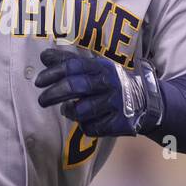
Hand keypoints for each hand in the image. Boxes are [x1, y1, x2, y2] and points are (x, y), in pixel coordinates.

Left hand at [33, 46, 163, 137]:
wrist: (147, 101)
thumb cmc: (110, 82)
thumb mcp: (95, 67)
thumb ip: (69, 61)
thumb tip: (43, 57)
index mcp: (101, 67)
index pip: (72, 67)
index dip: (53, 73)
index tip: (39, 82)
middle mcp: (109, 84)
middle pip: (74, 88)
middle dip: (53, 94)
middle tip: (42, 100)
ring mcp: (115, 104)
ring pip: (80, 111)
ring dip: (69, 112)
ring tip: (68, 109)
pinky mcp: (119, 123)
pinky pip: (91, 128)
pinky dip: (84, 126)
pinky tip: (87, 120)